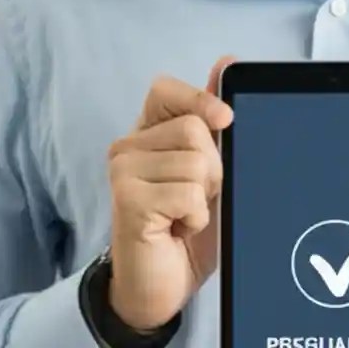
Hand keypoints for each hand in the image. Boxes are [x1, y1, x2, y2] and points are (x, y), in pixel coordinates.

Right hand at [106, 56, 235, 330]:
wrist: (161, 287)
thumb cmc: (186, 229)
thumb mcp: (209, 172)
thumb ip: (213, 120)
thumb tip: (226, 60)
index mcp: (148, 133)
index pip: (165, 89)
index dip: (199, 100)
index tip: (224, 121)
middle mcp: (127, 147)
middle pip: (194, 129)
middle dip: (214, 168)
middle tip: (197, 197)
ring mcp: (122, 172)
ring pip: (195, 163)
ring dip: (205, 197)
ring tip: (184, 215)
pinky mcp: (126, 199)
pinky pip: (188, 193)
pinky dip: (196, 217)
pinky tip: (176, 229)